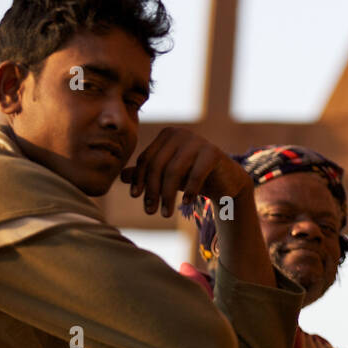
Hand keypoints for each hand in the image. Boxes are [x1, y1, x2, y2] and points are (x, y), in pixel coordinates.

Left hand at [120, 127, 247, 217]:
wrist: (225, 179)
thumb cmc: (191, 175)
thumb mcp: (166, 175)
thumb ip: (146, 173)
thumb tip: (122, 176)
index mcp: (167, 135)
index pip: (147, 158)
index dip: (139, 178)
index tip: (136, 197)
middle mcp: (181, 133)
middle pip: (158, 165)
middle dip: (152, 190)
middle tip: (150, 211)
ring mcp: (198, 141)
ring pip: (174, 170)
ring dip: (168, 195)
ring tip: (165, 214)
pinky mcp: (213, 152)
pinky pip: (196, 174)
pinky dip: (190, 190)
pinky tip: (187, 202)